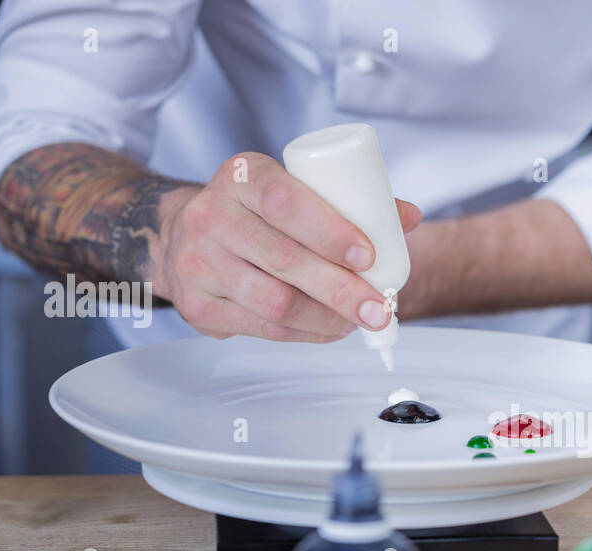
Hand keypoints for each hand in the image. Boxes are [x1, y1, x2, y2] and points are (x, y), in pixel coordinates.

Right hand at [153, 152, 420, 341]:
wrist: (184, 235)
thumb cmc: (256, 211)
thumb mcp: (292, 188)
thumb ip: (348, 199)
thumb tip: (408, 216)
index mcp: (242, 176)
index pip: (285, 202)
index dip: (330, 231)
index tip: (369, 255)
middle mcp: (211, 215)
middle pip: (284, 260)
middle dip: (341, 289)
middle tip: (380, 308)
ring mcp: (198, 263)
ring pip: (274, 302)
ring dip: (327, 318)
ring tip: (360, 321)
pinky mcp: (198, 305)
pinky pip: (262, 328)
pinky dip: (306, 333)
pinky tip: (331, 330)